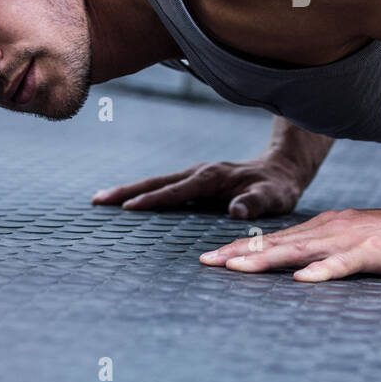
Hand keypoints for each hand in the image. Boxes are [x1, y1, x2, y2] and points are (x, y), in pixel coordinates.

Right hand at [92, 155, 307, 218]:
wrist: (283, 169)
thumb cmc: (277, 187)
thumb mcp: (273, 197)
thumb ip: (256, 203)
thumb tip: (236, 211)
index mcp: (212, 177)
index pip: (178, 190)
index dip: (154, 200)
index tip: (129, 208)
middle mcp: (200, 173)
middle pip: (157, 182)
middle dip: (128, 191)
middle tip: (98, 200)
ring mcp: (196, 176)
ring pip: (157, 183)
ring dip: (130, 190)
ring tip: (102, 199)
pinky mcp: (196, 182)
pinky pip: (165, 187)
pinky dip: (144, 193)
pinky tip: (130, 201)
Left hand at [199, 199, 380, 281]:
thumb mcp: (351, 242)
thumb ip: (326, 251)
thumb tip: (296, 267)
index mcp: (323, 228)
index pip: (275, 239)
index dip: (243, 247)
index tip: (213, 258)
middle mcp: (329, 230)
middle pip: (278, 243)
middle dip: (240, 253)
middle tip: (208, 262)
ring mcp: (349, 239)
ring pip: (300, 251)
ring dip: (267, 259)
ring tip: (237, 268)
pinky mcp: (372, 252)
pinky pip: (342, 264)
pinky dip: (321, 271)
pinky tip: (301, 280)